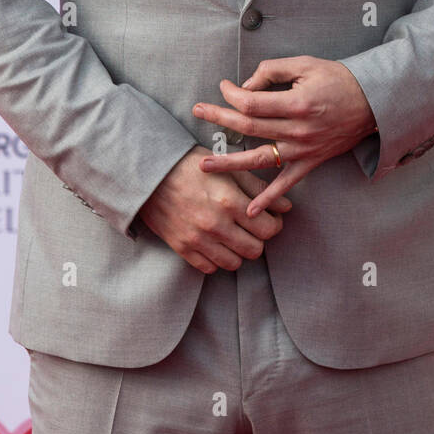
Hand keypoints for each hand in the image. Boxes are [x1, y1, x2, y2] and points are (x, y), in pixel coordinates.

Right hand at [138, 145, 292, 274]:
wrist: (148, 172)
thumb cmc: (189, 165)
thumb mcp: (226, 168)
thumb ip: (257, 187)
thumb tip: (286, 205)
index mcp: (228, 201)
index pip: (268, 228)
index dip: (274, 223)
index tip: (270, 217)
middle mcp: (215, 224)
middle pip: (255, 250)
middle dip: (259, 239)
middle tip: (252, 227)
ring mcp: (197, 240)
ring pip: (234, 263)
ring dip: (238, 251)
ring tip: (234, 234)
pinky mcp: (182, 248)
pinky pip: (210, 268)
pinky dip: (216, 259)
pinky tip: (215, 242)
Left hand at [192, 56, 375, 217]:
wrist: (373, 102)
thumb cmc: (338, 79)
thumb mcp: (305, 64)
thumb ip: (272, 71)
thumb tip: (245, 85)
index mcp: (296, 103)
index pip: (252, 103)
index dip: (231, 94)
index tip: (224, 86)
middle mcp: (298, 130)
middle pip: (249, 128)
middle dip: (219, 118)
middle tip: (197, 110)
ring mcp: (303, 150)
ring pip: (260, 159)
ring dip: (230, 163)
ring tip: (204, 165)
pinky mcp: (310, 162)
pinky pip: (286, 183)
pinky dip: (269, 199)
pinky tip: (250, 210)